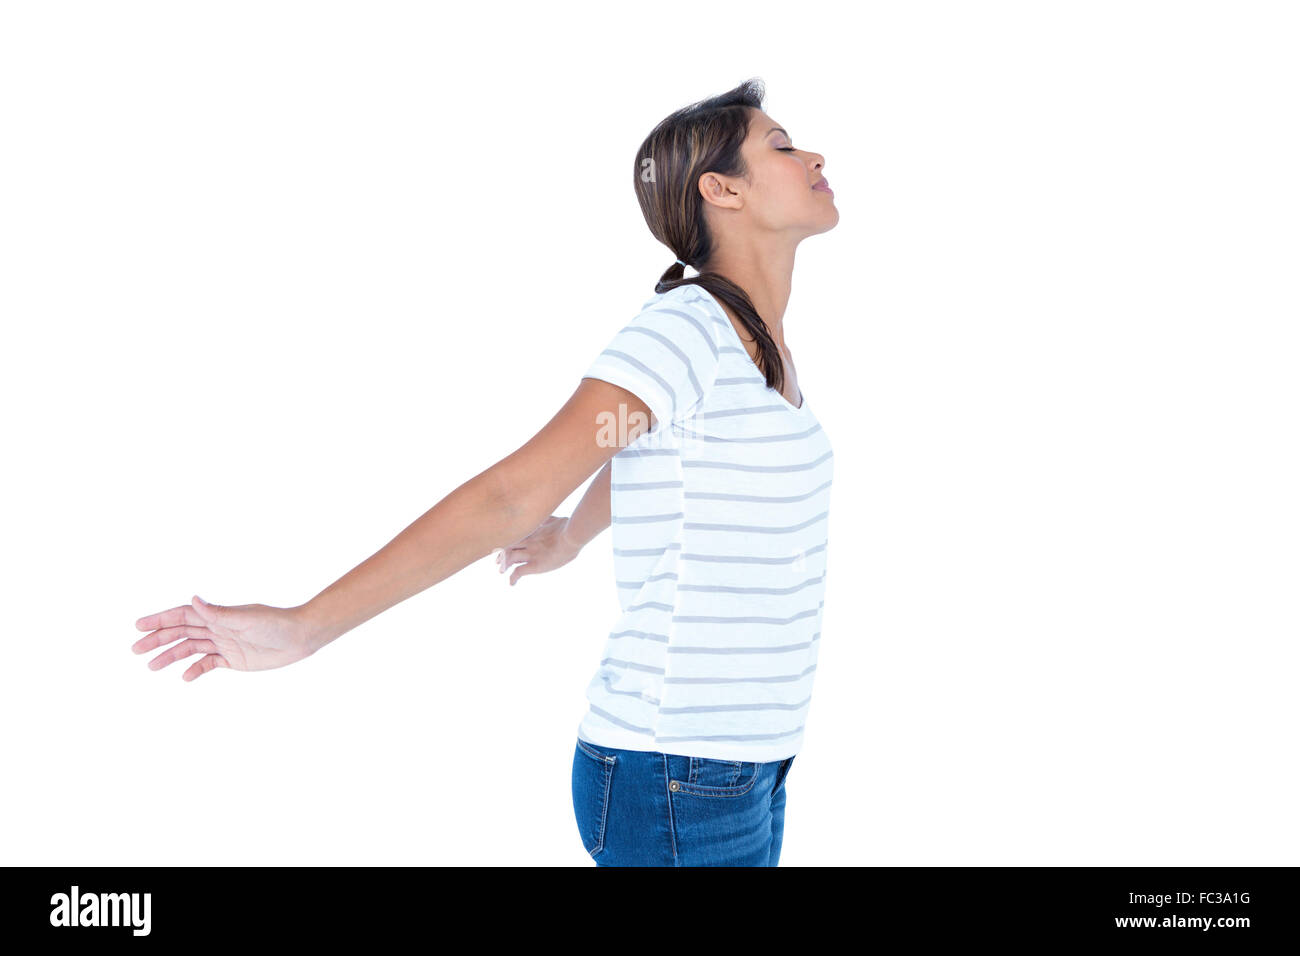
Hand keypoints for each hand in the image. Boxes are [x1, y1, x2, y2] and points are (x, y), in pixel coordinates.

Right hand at [132, 596, 317, 680]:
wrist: (301, 637)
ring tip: (151, 666)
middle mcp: (219, 627)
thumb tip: (194, 599)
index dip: (160, 619)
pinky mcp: (234, 659)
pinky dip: (196, 670)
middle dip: (158, 639)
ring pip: (191, 649)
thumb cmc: (276, 623)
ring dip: (171, 656)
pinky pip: (209, 664)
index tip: (139, 625)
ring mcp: (225, 643)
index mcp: (219, 614)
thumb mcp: (246, 618)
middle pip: (182, 632)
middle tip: (135, 649)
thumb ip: (218, 613)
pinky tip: (184, 677)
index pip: (183, 615)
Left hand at [494, 515, 579, 585]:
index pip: (516, 536)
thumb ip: (548, 520)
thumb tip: (546, 519)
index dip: (509, 541)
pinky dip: (513, 578)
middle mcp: (528, 541)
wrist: (571, 537)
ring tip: (501, 571)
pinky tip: (512, 584)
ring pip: (510, 558)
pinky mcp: (535, 565)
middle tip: (497, 560)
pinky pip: (519, 572)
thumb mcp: (556, 520)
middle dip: (502, 553)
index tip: (505, 545)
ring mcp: (530, 553)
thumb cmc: (569, 527)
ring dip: (504, 565)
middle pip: (509, 546)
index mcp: (533, 531)